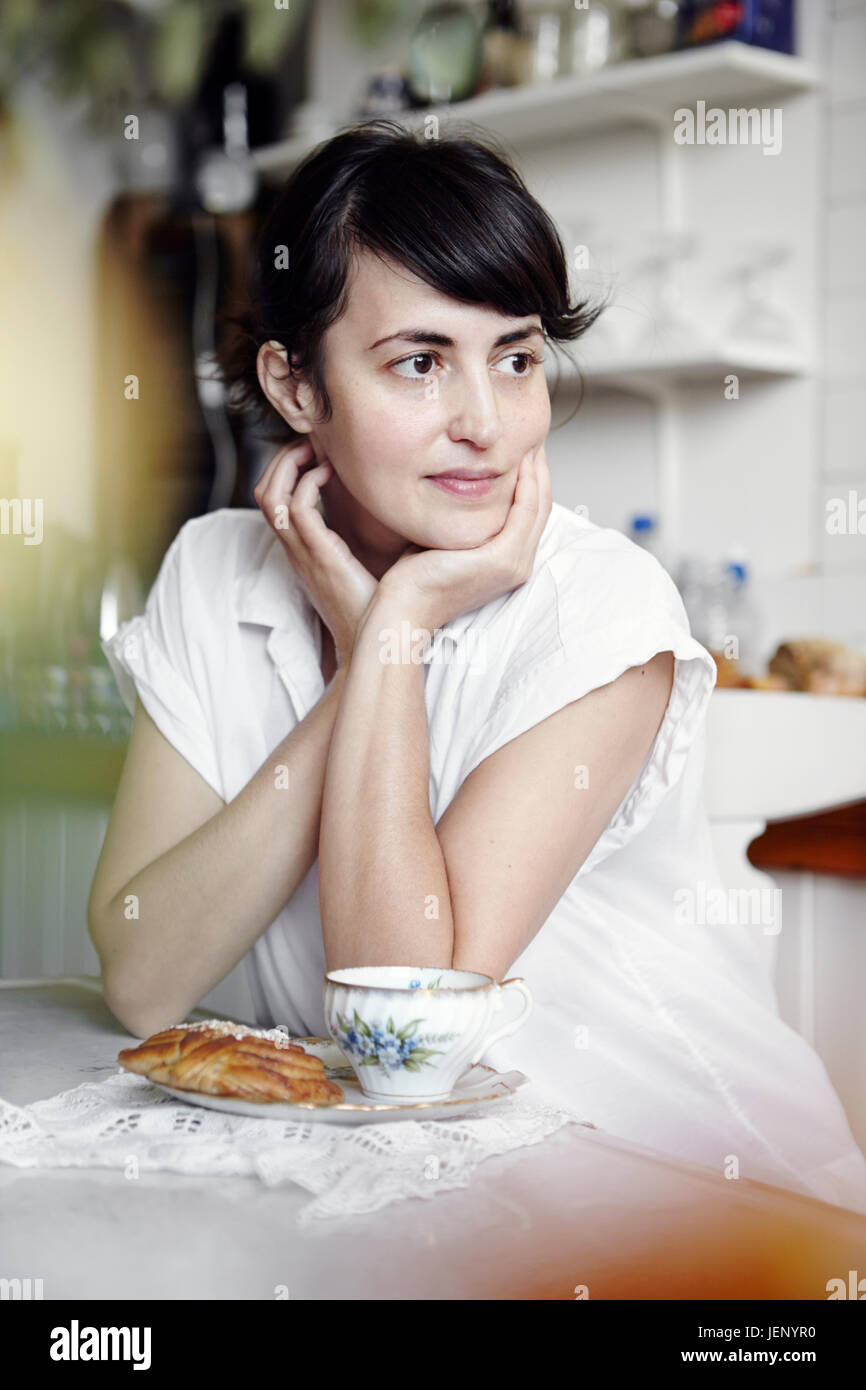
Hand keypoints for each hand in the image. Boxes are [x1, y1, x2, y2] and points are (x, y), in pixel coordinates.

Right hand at [253, 440, 377, 667]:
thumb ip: (373, 531)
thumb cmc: (383, 604)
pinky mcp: (319, 556)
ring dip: (289, 463)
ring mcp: (303, 553)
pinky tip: (332, 473)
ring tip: (315, 449)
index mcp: (304, 550)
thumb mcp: (372, 560)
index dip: (287, 469)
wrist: (379, 643)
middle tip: (311, 441)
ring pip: (270, 495)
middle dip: (282, 458)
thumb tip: (401, 501)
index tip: (315, 450)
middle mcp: (296, 549)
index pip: (274, 499)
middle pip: (263, 491)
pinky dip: (309, 483)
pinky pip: (297, 508)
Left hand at [376, 443, 551, 632]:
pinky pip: (525, 510)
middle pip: (541, 506)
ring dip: (538, 470)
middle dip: (539, 469)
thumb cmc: (415, 577)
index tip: (522, 450)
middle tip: (533, 436)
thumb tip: (453, 485)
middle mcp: (517, 564)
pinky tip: (521, 460)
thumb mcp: (446, 537)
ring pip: (538, 504)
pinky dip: (527, 483)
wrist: (404, 607)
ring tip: (531, 441)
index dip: (531, 479)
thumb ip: (459, 516)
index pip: (529, 513)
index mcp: (507, 562)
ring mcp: (513, 563)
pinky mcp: (502, 558)